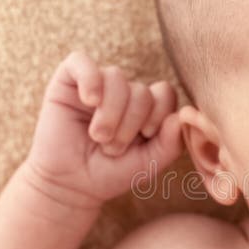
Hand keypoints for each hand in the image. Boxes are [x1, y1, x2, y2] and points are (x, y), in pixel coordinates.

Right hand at [25, 51, 182, 206]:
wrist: (70, 185)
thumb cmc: (110, 173)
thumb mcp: (148, 163)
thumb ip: (170, 143)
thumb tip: (181, 117)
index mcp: (146, 108)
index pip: (165, 93)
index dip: (158, 114)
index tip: (146, 136)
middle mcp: (123, 92)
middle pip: (141, 90)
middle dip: (130, 123)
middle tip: (112, 148)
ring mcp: (96, 84)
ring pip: (116, 77)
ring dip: (111, 113)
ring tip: (99, 137)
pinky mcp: (67, 81)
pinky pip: (81, 62)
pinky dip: (89, 79)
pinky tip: (89, 101)